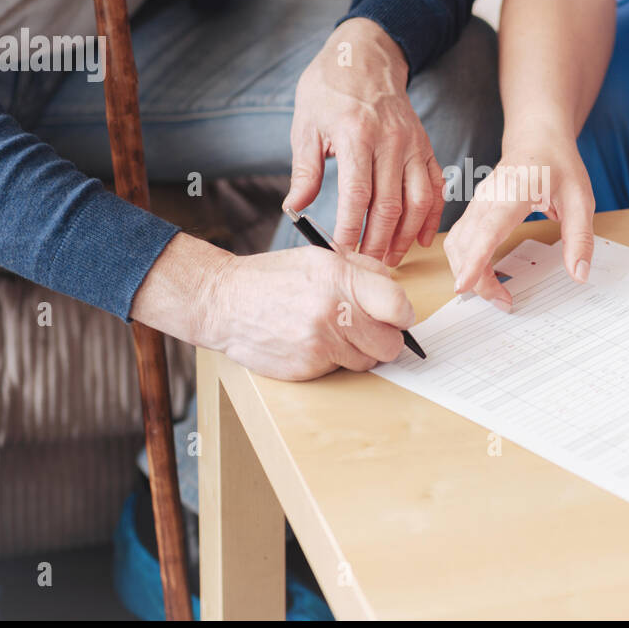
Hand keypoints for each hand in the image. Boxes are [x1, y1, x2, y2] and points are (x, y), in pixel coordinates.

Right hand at [201, 246, 414, 380]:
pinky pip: (340, 371)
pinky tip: (315, 342)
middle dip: (386, 338)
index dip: (403, 314)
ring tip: (337, 332)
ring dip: (360, 351)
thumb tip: (395, 291)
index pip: (398, 307)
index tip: (398, 315)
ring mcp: (319, 344)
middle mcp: (332, 312)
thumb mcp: (320, 257)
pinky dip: (334, 360)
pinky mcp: (307, 368)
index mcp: (340, 278)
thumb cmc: (274, 278)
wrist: (225, 303)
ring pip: (368, 361)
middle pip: (390, 344)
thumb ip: (363, 270)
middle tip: (371, 328)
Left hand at [284, 18, 444, 266]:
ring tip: (391, 259)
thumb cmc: (329, 88)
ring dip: (406, 235)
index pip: (357, 194)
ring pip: (417, 200)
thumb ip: (305, 171)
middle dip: (377, 242)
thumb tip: (294, 209)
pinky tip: (421, 238)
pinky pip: (436, 186)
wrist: (365, 55)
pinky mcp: (426, 146)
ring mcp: (413, 144)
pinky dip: (432, 216)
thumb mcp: (305, 124)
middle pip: (389, 204)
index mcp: (356, 135)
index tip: (340, 253)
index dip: (350, 229)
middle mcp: (390, 141)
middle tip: (365, 267)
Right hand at [443, 139, 593, 309]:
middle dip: (477, 280)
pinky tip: (482, 275)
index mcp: (513, 193)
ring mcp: (476, 203)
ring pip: (457, 244)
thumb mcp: (580, 200)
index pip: (487, 230)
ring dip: (468, 272)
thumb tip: (579, 275)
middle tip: (504, 303)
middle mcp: (487, 198)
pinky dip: (465, 260)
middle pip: (466, 245)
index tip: (463, 286)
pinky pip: (460, 239)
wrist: (537, 137)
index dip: (474, 260)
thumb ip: (579, 238)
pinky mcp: (474, 210)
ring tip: (495, 292)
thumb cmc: (558, 164)